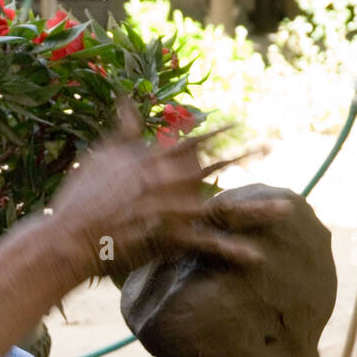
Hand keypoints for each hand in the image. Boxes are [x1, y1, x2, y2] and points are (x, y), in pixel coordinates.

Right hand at [48, 98, 291, 284]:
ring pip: (224, 206)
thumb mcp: (100, 155)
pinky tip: (257, 257)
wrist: (70, 234)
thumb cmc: (80, 196)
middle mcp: (171, 180)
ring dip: (257, 208)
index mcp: (154, 159)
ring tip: (286, 207)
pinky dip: (232, 252)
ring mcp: (175, 210)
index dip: (218, 131)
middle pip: (218, 165)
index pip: (192, 139)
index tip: (241, 122)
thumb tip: (127, 100)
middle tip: (275, 144)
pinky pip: (208, 246)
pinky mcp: (172, 239)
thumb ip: (121, 129)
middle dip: (248, 154)